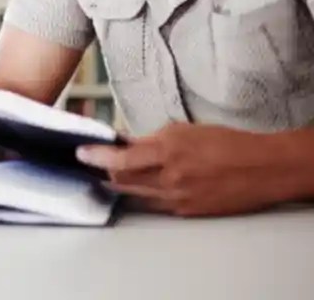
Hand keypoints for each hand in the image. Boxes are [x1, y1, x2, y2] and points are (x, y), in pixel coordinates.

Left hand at [77, 123, 292, 216]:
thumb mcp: (183, 131)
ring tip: (110, 175)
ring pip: (134, 195)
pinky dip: (143, 195)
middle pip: (121, 181)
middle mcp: (169, 178)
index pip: (120, 159)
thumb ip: (150, 139)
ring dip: (120, 185)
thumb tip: (124, 143)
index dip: (96, 157)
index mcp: (167, 151)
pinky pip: (154, 205)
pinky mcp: (186, 213)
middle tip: (92, 163)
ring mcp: (177, 199)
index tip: (80, 153)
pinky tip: (141, 186)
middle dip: (105, 172)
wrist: (262, 169)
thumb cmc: (225, 143)